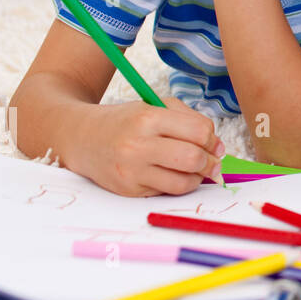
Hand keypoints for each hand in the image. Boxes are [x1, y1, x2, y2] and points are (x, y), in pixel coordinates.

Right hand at [81, 95, 225, 196]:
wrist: (82, 138)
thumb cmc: (126, 121)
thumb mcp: (155, 106)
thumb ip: (189, 120)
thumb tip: (218, 147)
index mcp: (149, 118)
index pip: (199, 132)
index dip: (213, 139)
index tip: (213, 143)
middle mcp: (138, 145)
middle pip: (193, 159)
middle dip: (211, 162)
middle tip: (212, 161)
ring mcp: (132, 170)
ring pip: (183, 182)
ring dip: (198, 178)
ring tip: (196, 170)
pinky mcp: (128, 190)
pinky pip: (166, 193)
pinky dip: (177, 185)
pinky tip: (173, 175)